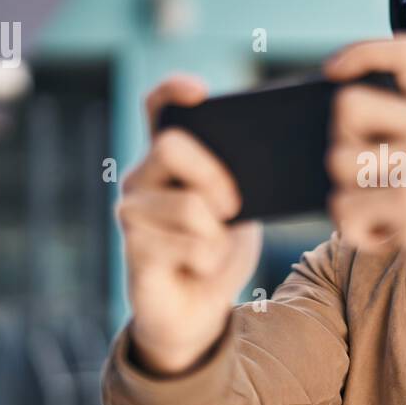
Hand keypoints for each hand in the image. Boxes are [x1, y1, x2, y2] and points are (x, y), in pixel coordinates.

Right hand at [117, 74, 262, 373]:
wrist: (197, 313)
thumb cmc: (218, 253)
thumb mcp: (240, 209)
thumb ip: (242, 179)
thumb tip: (273, 153)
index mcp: (167, 159)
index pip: (158, 108)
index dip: (173, 91)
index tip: (199, 93)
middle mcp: (141, 178)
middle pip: (170, 145)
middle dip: (214, 174)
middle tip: (233, 206)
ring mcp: (131, 213)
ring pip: (186, 203)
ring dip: (216, 232)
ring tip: (211, 250)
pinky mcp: (134, 249)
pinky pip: (186, 243)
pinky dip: (208, 259)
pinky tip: (198, 269)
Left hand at [324, 33, 405, 343]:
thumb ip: (404, 124)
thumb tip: (337, 108)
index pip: (403, 51)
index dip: (362, 52)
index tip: (332, 71)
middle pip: (347, 105)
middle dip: (344, 144)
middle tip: (375, 178)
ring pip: (339, 162)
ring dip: (351, 197)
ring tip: (388, 211)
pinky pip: (343, 207)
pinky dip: (356, 231)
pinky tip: (391, 236)